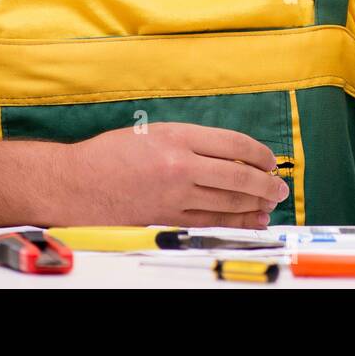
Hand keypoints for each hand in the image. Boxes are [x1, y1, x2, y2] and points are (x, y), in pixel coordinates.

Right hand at [60, 122, 288, 228]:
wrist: (74, 184)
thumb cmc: (110, 154)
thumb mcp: (152, 132)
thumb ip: (189, 141)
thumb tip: (229, 153)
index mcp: (177, 136)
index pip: (233, 144)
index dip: (259, 155)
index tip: (270, 161)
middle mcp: (179, 165)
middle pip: (236, 176)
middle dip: (264, 184)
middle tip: (280, 187)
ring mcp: (174, 196)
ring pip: (227, 202)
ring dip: (254, 206)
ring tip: (270, 205)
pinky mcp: (166, 219)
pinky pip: (209, 222)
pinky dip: (234, 223)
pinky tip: (248, 222)